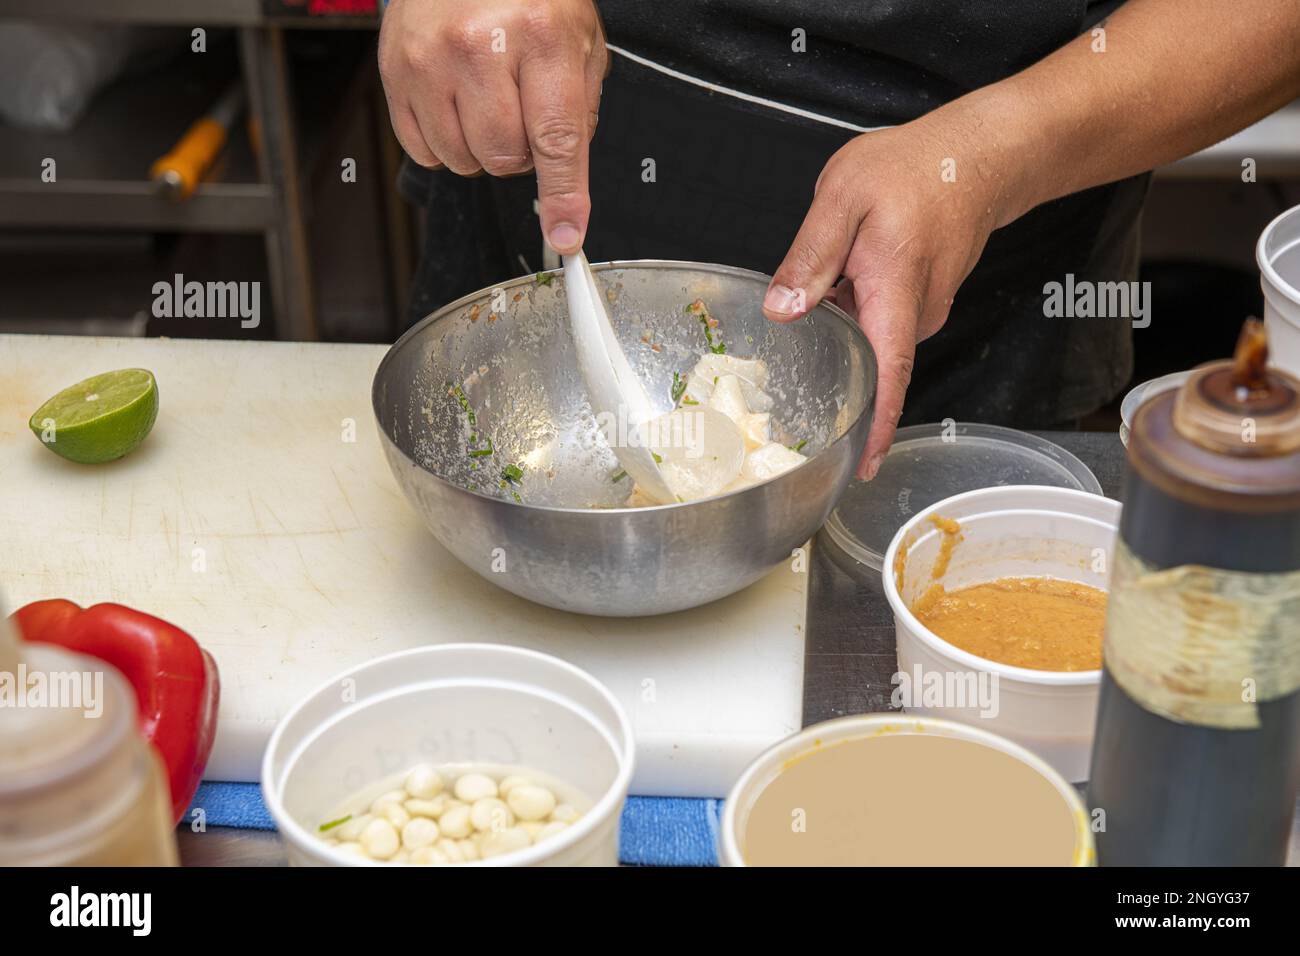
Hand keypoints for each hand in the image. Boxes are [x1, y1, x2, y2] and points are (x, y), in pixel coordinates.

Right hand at [378, 0, 606, 253]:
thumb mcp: (578, 37)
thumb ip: (581, 111)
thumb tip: (568, 185)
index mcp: (541, 36)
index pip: (556, 139)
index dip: (563, 196)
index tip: (565, 235)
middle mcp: (481, 46)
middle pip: (503, 157)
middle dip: (520, 153)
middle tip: (521, 114)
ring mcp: (430, 59)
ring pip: (461, 160)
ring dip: (480, 148)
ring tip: (486, 101)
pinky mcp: (395, 70)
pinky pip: (422, 149)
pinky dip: (444, 142)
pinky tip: (454, 103)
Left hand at [761, 106, 1021, 478]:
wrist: (979, 153)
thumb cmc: (917, 168)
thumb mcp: (844, 195)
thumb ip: (811, 256)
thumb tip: (783, 309)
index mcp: (894, 293)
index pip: (887, 375)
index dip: (876, 425)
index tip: (864, 464)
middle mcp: (916, 312)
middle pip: (872, 363)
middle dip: (838, 373)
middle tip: (800, 375)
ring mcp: (924, 309)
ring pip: (873, 338)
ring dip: (844, 331)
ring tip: (821, 297)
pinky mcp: (923, 300)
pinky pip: (882, 319)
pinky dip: (857, 312)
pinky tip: (843, 281)